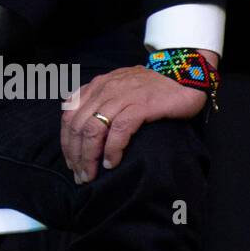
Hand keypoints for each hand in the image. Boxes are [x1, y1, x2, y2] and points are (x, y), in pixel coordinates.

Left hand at [60, 57, 212, 184]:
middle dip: (75, 155)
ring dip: (89, 156)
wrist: (183, 74)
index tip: (71, 162)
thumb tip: (85, 130)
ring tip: (92, 174)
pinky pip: (119, 129)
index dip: (66, 142)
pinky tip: (112, 163)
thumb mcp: (118, 90)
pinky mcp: (141, 105)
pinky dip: (112, 148)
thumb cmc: (150, 88)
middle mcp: (104, 90)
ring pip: (93, 129)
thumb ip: (101, 102)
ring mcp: (122, 96)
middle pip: (77, 126)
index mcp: (96, 87)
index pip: (68, 116)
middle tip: (80, 176)